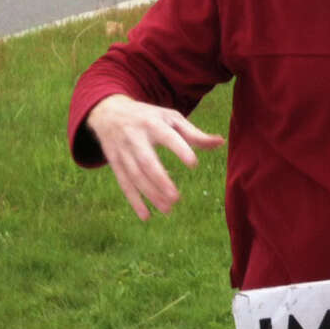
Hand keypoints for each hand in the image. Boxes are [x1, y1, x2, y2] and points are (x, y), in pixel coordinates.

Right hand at [85, 94, 224, 220]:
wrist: (108, 112)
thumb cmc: (149, 117)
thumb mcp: (170, 118)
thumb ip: (195, 134)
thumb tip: (221, 142)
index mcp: (152, 124)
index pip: (167, 137)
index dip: (180, 149)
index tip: (194, 164)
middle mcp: (135, 138)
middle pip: (146, 161)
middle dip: (160, 180)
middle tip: (177, 198)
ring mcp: (122, 152)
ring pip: (135, 176)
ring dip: (150, 194)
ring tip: (168, 209)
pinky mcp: (114, 163)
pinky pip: (124, 184)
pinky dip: (134, 201)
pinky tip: (146, 216)